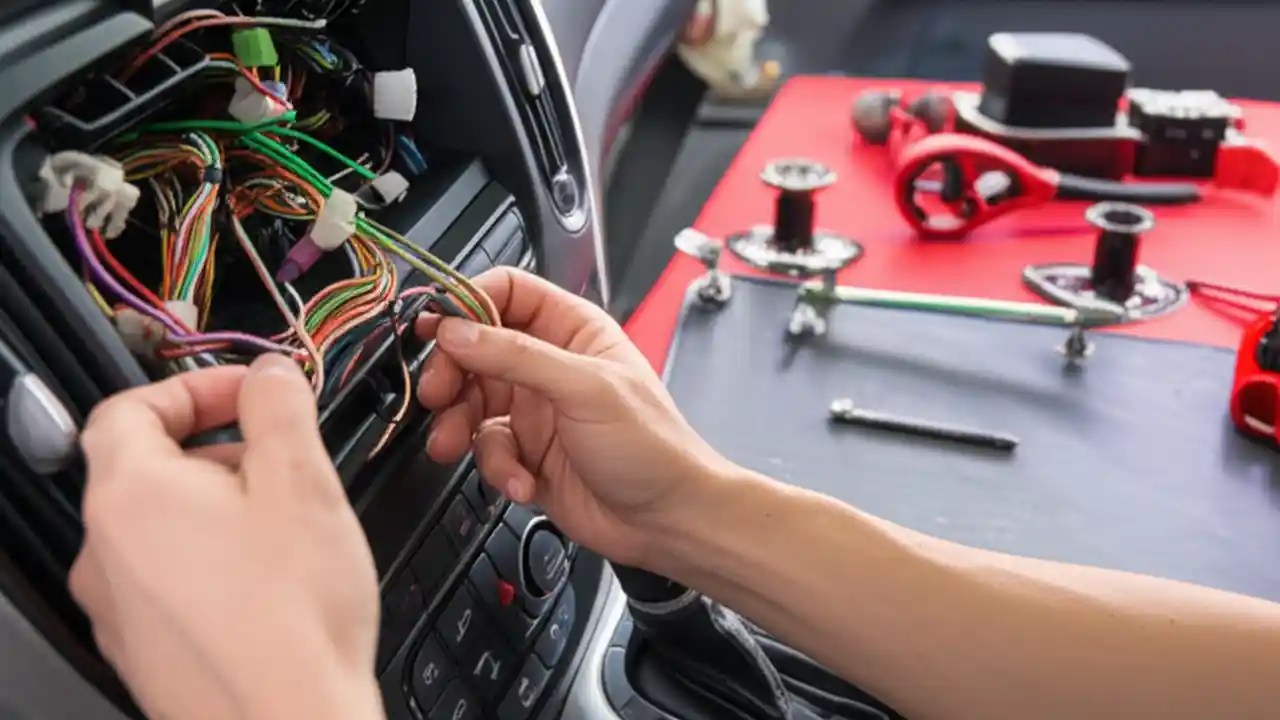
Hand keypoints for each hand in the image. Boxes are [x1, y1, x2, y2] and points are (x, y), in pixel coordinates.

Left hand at [71, 356, 382, 719]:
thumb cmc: (294, 614)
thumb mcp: (303, 481)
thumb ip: (279, 407)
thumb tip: (267, 374)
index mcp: (131, 495)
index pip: (130, 407)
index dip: (195, 389)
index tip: (250, 395)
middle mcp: (106, 551)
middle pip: (150, 467)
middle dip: (221, 450)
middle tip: (287, 463)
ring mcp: (119, 608)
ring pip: (164, 526)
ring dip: (221, 508)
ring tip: (288, 530)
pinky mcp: (145, 650)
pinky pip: (171, 580)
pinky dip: (215, 562)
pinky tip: (273, 584)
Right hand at [416, 268, 730, 568]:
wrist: (667, 521)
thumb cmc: (651, 446)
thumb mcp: (584, 389)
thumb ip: (516, 355)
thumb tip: (458, 330)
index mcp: (572, 330)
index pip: (508, 292)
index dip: (467, 303)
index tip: (437, 326)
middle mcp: (549, 365)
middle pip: (475, 348)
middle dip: (451, 371)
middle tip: (436, 393)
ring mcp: (535, 410)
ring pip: (471, 402)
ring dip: (459, 425)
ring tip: (453, 445)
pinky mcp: (526, 453)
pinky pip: (486, 449)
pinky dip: (495, 467)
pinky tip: (521, 480)